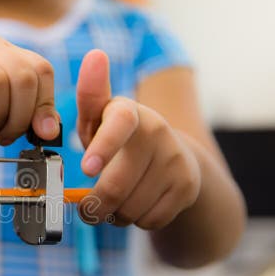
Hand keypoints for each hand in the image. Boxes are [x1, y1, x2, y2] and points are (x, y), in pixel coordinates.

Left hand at [75, 50, 200, 229]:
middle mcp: (158, 132)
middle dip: (94, 205)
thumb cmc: (118, 136)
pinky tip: (138, 204)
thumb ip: (91, 94)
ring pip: (130, 208)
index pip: (120, 123)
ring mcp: (176, 160)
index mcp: (130, 113)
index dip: (103, 147)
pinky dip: (136, 220)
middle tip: (87, 207)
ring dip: (114, 214)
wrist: (170, 156)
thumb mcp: (99, 116)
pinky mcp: (187, 187)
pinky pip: (149, 220)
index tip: (87, 168)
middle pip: (115, 186)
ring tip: (115, 200)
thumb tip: (96, 55)